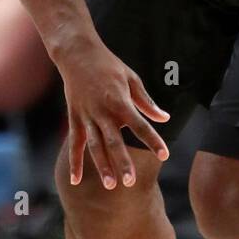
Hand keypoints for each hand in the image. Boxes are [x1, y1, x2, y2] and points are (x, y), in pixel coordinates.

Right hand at [57, 38, 169, 189]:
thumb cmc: (109, 65)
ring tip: (110, 185)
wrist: (77, 54)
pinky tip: (75, 181)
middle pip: (114, 141)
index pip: (140, 124)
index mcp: (120, 101)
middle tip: (130, 182)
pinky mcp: (74, 118)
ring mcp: (86, 116)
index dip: (153, 140)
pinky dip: (74, 162)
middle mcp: (102, 111)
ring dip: (102, 166)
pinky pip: (74, 144)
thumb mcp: (132, 79)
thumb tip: (164, 118)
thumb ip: (146, 102)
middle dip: (122, 162)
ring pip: (94, 146)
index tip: (165, 154)